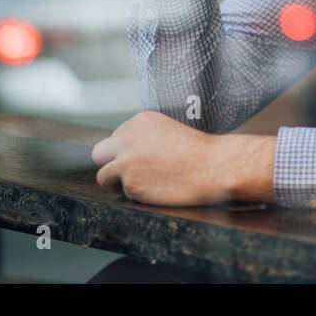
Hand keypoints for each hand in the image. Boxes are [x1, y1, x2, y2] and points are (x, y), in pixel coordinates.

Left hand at [92, 111, 274, 205]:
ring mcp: (127, 160)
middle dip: (111, 164)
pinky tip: (157, 189)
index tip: (144, 159)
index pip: (116, 137)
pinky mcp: (130, 183)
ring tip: (144, 184)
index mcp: (140, 120)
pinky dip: (135, 195)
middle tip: (131, 173)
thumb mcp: (168, 131)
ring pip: (103, 176)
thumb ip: (144, 137)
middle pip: (100, 153)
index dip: (127, 151)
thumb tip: (124, 152)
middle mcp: (129, 137)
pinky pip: (122, 192)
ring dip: (119, 182)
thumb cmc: (200, 151)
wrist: (216, 166)